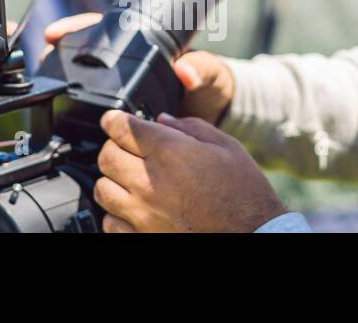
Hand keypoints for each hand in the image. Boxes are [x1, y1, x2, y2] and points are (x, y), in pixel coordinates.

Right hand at [43, 13, 234, 122]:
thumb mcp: (210, 76)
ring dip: (60, 74)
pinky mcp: (118, 111)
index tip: (57, 32)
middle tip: (43, 53)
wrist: (213, 121)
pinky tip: (59, 111)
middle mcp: (128, 61)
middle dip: (59, 49)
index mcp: (145, 43)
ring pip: (81, 75)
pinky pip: (89, 104)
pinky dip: (72, 105)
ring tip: (43, 77)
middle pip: (83, 49)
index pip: (104, 26)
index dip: (78, 26)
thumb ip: (202, 71)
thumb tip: (187, 70)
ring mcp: (120, 85)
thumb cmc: (211, 88)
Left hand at [92, 110, 287, 232]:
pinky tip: (135, 208)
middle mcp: (150, 182)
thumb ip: (189, 127)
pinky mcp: (141, 237)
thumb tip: (160, 120)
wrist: (254, 234)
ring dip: (114, 179)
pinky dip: (117, 212)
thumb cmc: (245, 193)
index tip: (115, 121)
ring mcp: (143, 214)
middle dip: (115, 147)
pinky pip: (110, 221)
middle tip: (129, 150)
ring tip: (132, 180)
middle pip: (106, 155)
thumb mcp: (226, 147)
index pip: (121, 128)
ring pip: (103, 188)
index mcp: (170, 153)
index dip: (115, 120)